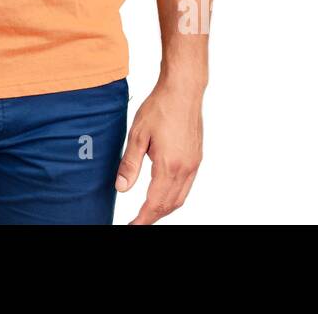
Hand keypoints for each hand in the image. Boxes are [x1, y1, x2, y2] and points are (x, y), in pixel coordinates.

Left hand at [115, 77, 203, 223]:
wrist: (183, 90)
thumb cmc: (160, 107)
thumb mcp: (137, 135)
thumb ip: (130, 164)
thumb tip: (121, 188)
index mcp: (170, 166)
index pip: (155, 203)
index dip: (142, 219)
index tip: (131, 226)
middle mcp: (185, 168)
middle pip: (169, 205)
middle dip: (153, 217)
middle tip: (137, 223)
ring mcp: (193, 164)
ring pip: (180, 198)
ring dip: (164, 209)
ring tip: (147, 214)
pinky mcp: (196, 157)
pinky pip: (186, 187)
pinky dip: (174, 197)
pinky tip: (163, 194)